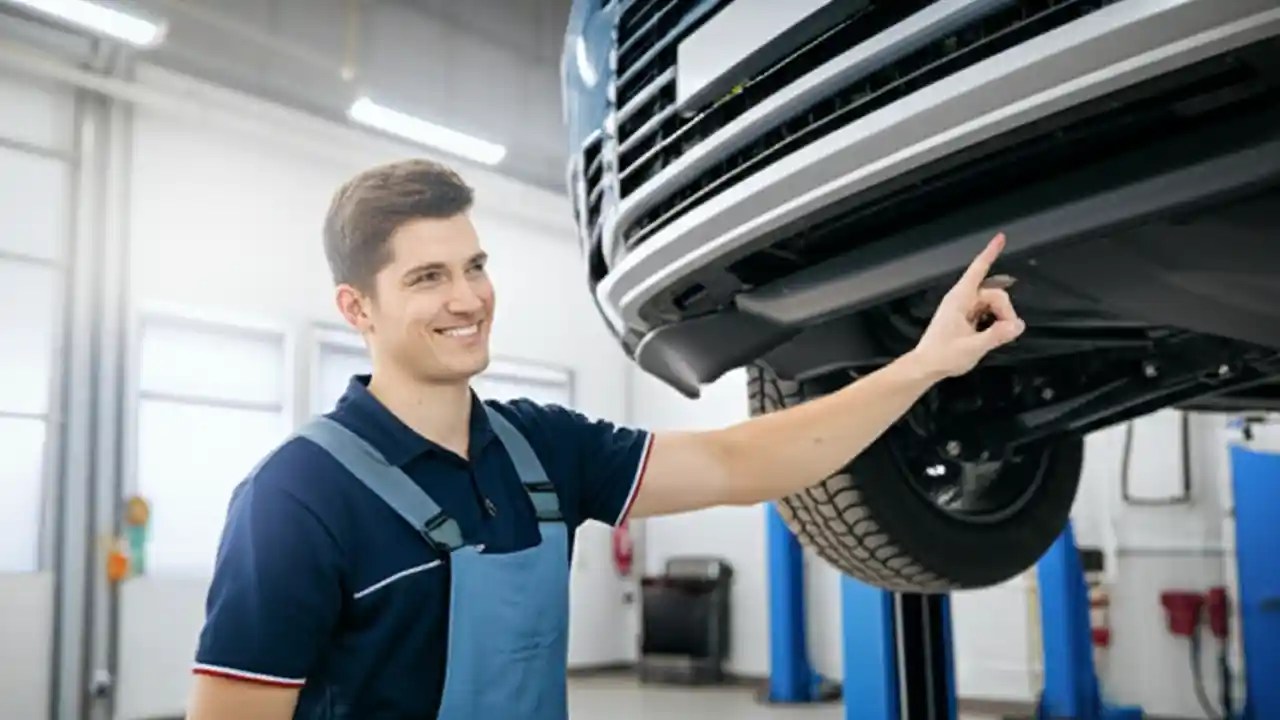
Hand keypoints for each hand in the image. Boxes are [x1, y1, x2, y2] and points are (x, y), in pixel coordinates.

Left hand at [910, 233, 1025, 378]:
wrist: (926, 367)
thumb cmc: (943, 356)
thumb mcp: (972, 348)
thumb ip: (996, 335)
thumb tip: (1018, 325)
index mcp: (959, 299)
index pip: (978, 270)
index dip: (990, 253)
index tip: (1001, 237)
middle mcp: (962, 300)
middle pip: (995, 294)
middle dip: (1005, 311)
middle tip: (1007, 333)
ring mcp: (964, 309)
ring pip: (993, 305)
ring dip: (1000, 318)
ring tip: (994, 338)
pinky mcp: (966, 318)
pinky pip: (988, 313)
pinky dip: (994, 322)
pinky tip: (990, 335)